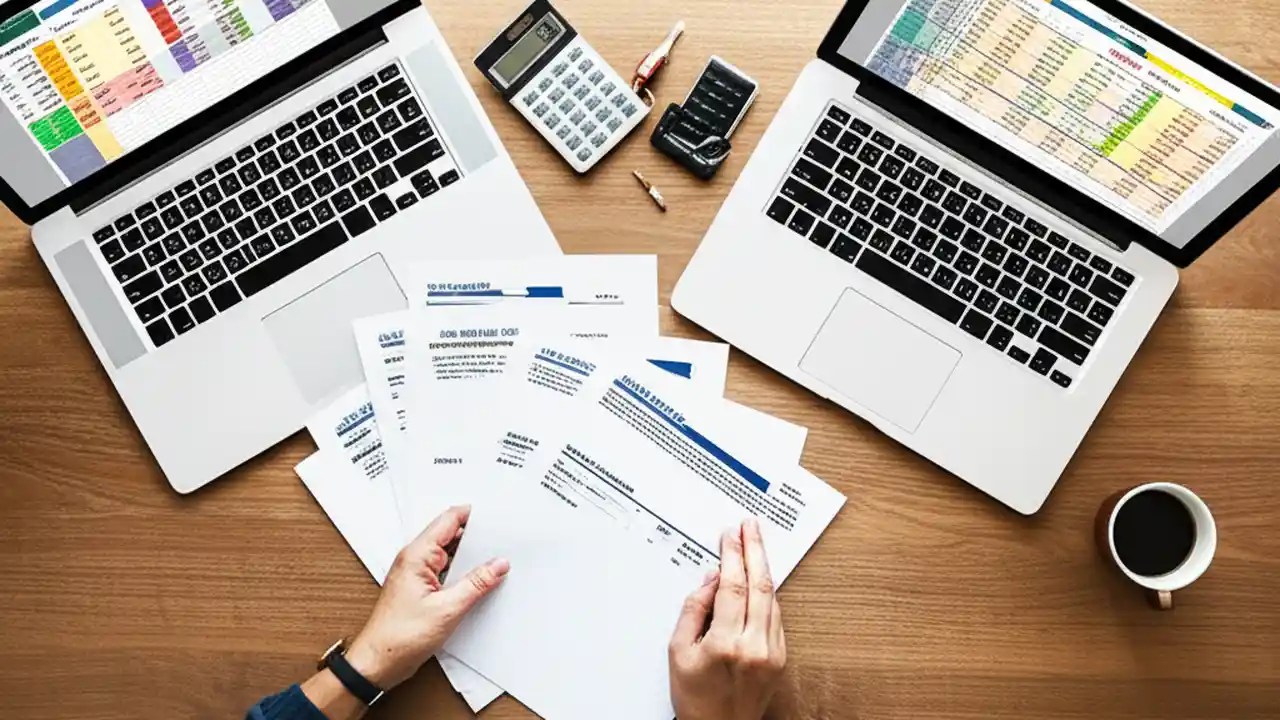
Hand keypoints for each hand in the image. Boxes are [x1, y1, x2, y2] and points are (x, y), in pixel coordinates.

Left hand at [345, 505, 509, 689]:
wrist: (377, 663)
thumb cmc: (399, 638)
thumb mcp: (448, 609)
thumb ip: (476, 583)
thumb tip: (498, 565)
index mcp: (416, 555)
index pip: (449, 520)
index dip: (474, 516)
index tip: (496, 521)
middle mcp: (414, 559)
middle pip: (451, 535)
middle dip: (476, 538)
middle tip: (500, 546)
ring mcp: (416, 573)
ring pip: (449, 555)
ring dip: (469, 559)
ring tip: (491, 566)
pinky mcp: (419, 588)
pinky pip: (445, 571)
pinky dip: (461, 574)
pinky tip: (475, 584)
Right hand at [668, 519, 787, 719]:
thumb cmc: (695, 698)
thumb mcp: (677, 651)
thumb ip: (693, 610)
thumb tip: (710, 578)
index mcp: (726, 644)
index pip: (733, 586)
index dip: (732, 555)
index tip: (730, 535)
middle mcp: (755, 647)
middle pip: (759, 585)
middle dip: (754, 550)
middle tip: (750, 527)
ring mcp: (772, 653)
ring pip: (772, 599)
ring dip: (763, 569)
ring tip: (755, 546)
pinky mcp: (780, 658)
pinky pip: (776, 616)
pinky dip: (767, 594)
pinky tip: (760, 580)